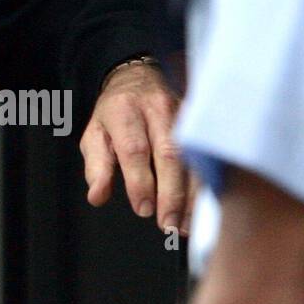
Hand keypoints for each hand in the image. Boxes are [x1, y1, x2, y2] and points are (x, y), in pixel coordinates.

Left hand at [80, 62, 195, 236]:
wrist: (140, 79)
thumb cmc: (116, 114)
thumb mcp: (96, 134)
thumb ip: (97, 166)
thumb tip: (97, 196)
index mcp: (124, 110)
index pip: (134, 148)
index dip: (140, 181)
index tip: (143, 209)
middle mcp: (157, 109)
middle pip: (169, 154)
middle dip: (170, 194)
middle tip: (167, 224)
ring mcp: (184, 114)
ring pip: (193, 158)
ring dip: (191, 196)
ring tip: (183, 225)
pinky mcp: (201, 122)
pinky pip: (207, 156)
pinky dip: (204, 186)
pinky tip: (200, 209)